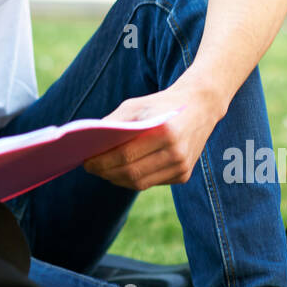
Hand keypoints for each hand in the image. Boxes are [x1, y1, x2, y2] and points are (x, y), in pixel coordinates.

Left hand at [83, 87, 217, 189]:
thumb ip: (114, 123)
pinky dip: (133, 179)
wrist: (200, 106)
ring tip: (102, 170)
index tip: (85, 161)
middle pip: (132, 173)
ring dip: (117, 179)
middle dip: (106, 172)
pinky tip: (121, 171)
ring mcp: (182, 167)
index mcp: (165, 132)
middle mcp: (176, 153)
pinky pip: (151, 182)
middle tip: (90, 167)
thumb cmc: (161, 104)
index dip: (102, 162)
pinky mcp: (184, 175)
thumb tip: (90, 143)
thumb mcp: (136, 105)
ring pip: (140, 183)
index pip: (126, 155)